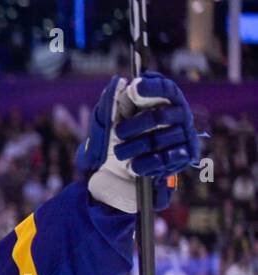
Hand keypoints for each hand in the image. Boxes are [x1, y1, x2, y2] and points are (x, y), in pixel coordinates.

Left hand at [77, 72, 200, 212]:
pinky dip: (145, 164)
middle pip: (158, 116)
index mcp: (164, 99)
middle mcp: (178, 114)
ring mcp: (183, 135)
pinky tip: (133, 166)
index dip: (151, 88)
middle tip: (117, 133)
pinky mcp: (184, 156)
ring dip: (133, 148)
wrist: (120, 172)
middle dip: (134, 126)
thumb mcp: (109, 120)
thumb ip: (112, 102)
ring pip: (158, 140)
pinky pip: (165, 160)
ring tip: (119, 153)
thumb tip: (118, 83)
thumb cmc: (118, 137)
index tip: (134, 87)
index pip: (164, 89)